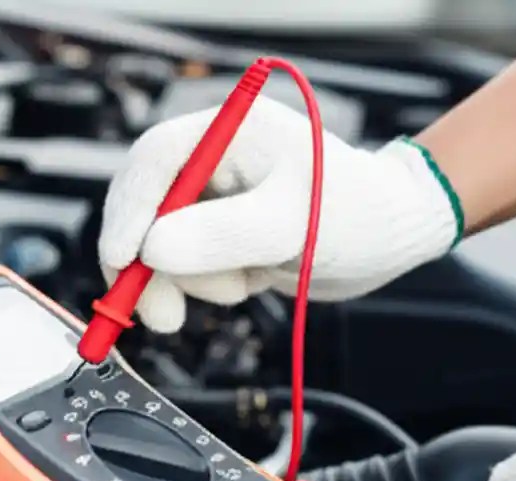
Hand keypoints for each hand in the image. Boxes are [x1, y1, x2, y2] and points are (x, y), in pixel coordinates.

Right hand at [98, 97, 460, 332]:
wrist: (392, 238)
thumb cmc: (359, 213)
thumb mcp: (292, 225)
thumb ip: (223, 235)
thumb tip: (152, 249)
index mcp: (230, 131)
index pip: (155, 161)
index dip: (129, 210)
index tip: (123, 260)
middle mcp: (214, 159)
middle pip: (145, 207)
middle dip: (149, 264)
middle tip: (162, 315)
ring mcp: (215, 198)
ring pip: (163, 246)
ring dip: (190, 281)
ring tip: (242, 287)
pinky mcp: (221, 234)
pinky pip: (187, 266)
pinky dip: (207, 286)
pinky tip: (249, 281)